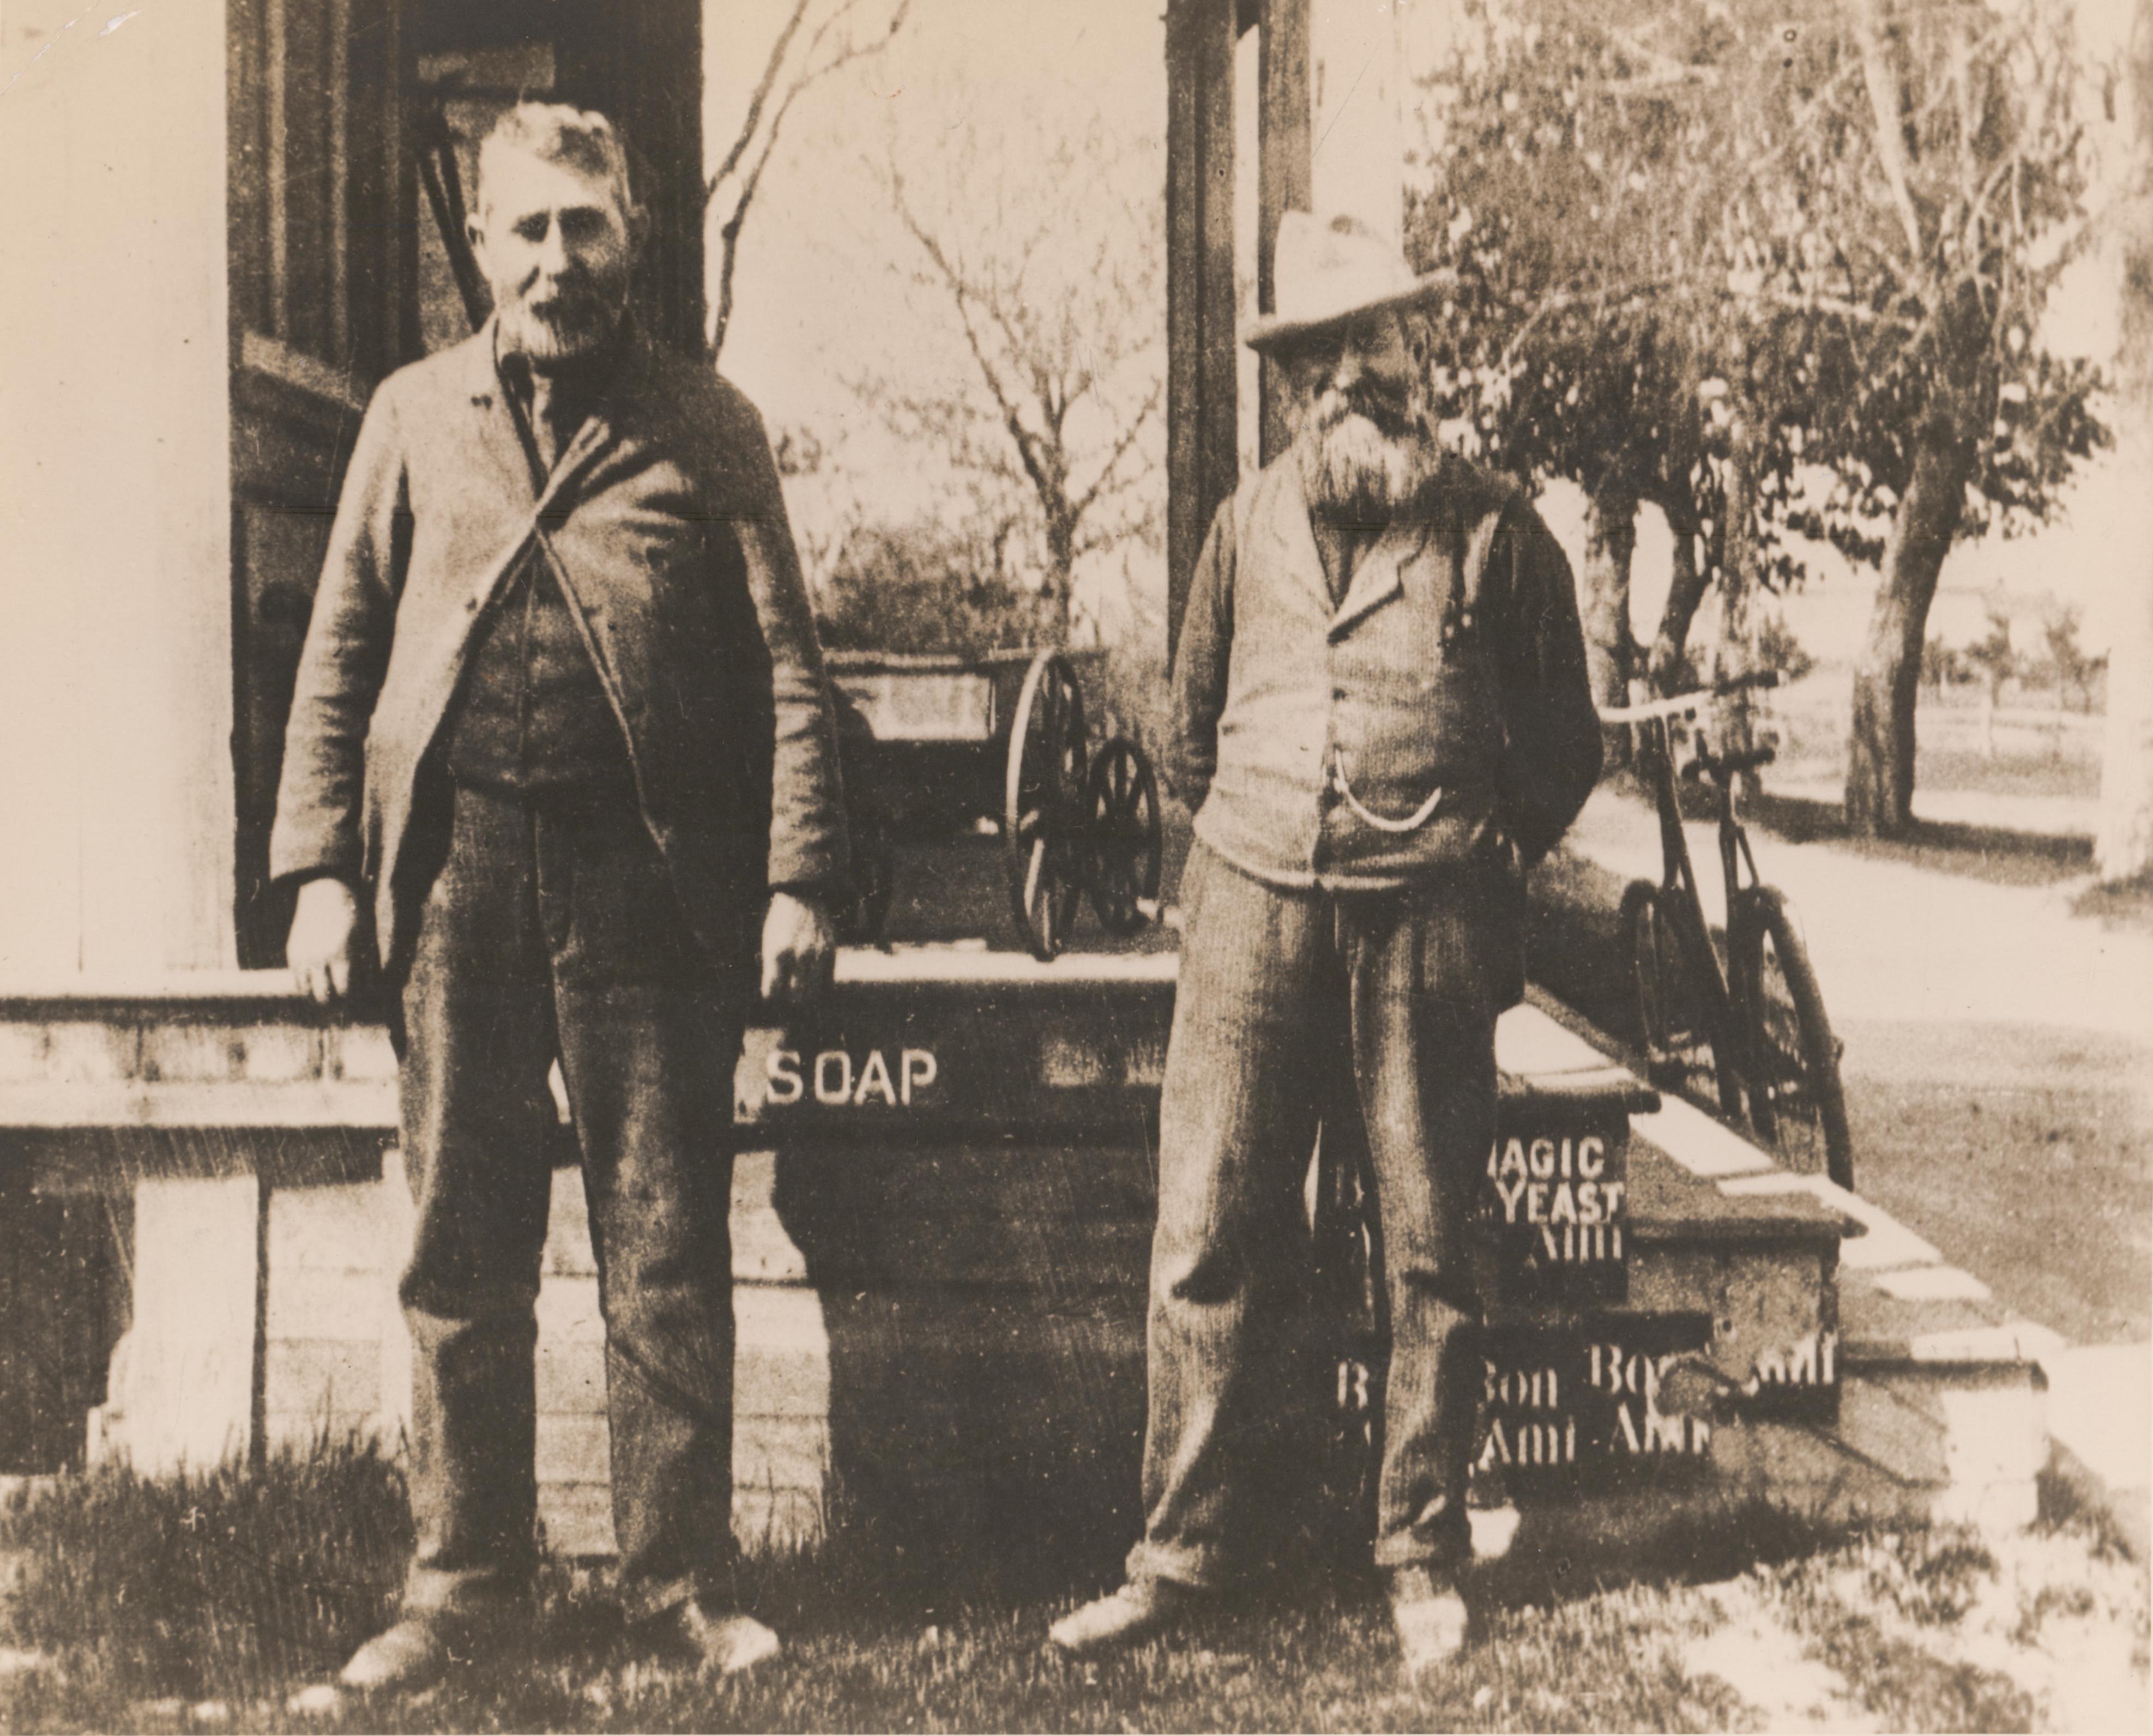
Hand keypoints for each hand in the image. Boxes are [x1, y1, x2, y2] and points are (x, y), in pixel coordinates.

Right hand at [288, 878, 360, 1004]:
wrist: (325, 893)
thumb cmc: (354, 917)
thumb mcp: (367, 939)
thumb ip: (369, 966)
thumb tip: (373, 992)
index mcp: (345, 952)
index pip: (348, 991)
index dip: (356, 999)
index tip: (361, 999)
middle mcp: (322, 957)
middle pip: (327, 997)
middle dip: (339, 1004)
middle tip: (346, 1004)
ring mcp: (304, 956)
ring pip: (310, 994)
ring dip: (322, 999)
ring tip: (332, 998)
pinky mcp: (293, 954)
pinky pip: (299, 982)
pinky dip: (309, 989)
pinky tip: (320, 986)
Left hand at [760, 890, 835, 1006]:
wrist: (803, 896)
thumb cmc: (781, 921)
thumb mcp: (768, 943)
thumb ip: (771, 967)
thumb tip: (773, 993)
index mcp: (776, 955)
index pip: (773, 993)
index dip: (771, 996)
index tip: (772, 993)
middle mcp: (797, 957)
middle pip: (794, 998)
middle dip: (789, 1000)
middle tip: (787, 995)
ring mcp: (816, 956)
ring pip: (813, 995)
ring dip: (806, 997)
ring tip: (801, 991)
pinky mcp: (830, 953)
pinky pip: (827, 983)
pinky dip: (820, 988)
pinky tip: (814, 983)